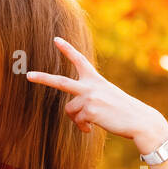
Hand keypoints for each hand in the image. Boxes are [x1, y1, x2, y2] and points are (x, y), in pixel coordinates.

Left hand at [26, 37, 167, 149]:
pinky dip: (83, 127)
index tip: (56, 39)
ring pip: (70, 110)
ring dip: (78, 120)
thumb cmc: (124, 111)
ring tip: (90, 124)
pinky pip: (78, 121)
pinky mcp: (90, 111)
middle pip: (61, 81)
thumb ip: (90, 99)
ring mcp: (90, 98)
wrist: (139, 120)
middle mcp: (91, 86)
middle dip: (42, 79)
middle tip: (28, 75)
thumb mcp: (107, 99)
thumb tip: (75, 114)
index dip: (67, 49)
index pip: (79, 60)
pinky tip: (92, 129)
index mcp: (96, 79)